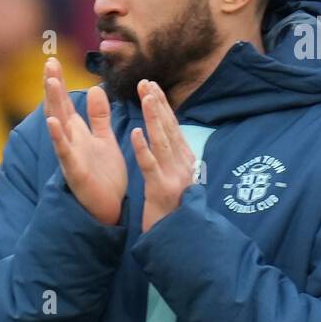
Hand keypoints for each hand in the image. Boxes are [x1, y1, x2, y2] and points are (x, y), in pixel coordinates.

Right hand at [43, 58, 125, 223]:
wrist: (110, 207)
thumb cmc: (105, 176)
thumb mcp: (104, 140)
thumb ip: (99, 117)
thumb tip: (96, 89)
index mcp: (78, 132)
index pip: (66, 102)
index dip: (59, 82)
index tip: (52, 60)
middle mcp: (71, 140)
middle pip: (59, 108)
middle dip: (53, 86)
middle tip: (49, 63)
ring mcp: (70, 155)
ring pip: (59, 126)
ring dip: (54, 105)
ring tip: (51, 83)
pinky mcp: (74, 170)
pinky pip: (64, 151)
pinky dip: (58, 136)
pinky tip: (53, 122)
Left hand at [131, 79, 196, 232]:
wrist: (180, 238)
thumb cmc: (174, 210)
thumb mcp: (177, 179)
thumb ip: (173, 158)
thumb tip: (169, 136)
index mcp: (185, 160)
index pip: (172, 127)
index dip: (162, 106)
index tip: (152, 87)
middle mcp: (182, 164)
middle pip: (168, 129)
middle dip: (157, 104)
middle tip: (145, 82)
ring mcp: (174, 176)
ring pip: (162, 141)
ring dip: (153, 118)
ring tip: (145, 97)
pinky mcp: (161, 189)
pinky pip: (150, 166)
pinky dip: (143, 149)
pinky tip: (135, 133)